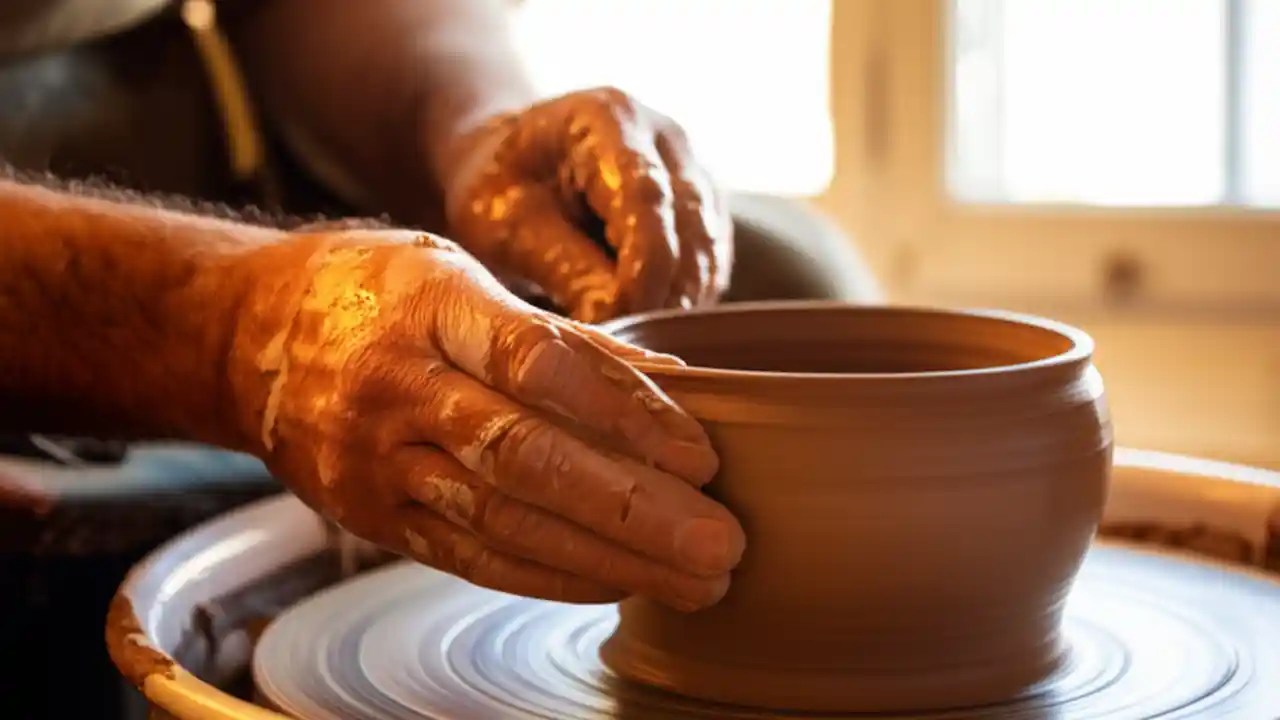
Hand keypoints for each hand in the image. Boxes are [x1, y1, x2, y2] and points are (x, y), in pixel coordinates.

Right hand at [228, 229, 744, 608]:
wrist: (244, 336)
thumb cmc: (370, 290)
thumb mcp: (456, 273)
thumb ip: (556, 332)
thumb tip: (670, 383)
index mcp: (430, 306)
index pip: (539, 363)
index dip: (625, 413)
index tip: (701, 454)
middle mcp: (397, 387)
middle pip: (525, 458)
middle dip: (632, 510)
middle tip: (718, 543)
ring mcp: (375, 460)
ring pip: (502, 519)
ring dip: (607, 558)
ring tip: (690, 580)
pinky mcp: (369, 514)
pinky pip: (467, 553)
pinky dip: (549, 574)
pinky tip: (616, 584)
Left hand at [442, 87, 732, 322]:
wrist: (514, 166)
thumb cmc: (500, 190)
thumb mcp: (507, 225)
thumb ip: (563, 266)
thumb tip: (615, 322)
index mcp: (608, 120)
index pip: (647, 199)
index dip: (643, 268)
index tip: (621, 321)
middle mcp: (666, 139)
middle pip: (691, 228)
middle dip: (662, 295)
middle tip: (620, 345)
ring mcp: (694, 172)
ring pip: (708, 253)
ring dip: (675, 304)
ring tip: (625, 336)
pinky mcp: (706, 210)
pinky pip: (711, 267)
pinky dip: (683, 302)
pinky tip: (642, 322)